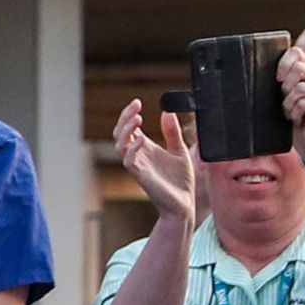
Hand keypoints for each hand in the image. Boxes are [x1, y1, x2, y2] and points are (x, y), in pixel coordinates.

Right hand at [113, 99, 196, 224]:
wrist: (183, 202)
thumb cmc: (179, 180)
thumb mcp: (179, 150)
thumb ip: (172, 132)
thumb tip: (167, 111)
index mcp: (145, 148)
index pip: (129, 128)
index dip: (129, 114)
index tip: (137, 102)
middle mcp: (138, 155)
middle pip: (121, 133)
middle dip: (125, 118)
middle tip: (135, 106)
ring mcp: (138, 165)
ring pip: (120, 145)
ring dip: (126, 131)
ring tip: (138, 118)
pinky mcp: (141, 176)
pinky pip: (129, 161)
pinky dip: (133, 148)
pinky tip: (142, 138)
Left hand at [282, 46, 304, 172]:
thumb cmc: (292, 115)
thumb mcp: (285, 94)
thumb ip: (283, 79)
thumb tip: (268, 67)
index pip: (295, 52)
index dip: (282, 65)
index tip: (278, 80)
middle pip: (297, 69)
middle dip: (285, 89)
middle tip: (288, 102)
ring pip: (299, 88)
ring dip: (289, 105)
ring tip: (292, 112)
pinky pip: (303, 103)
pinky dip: (295, 114)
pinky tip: (299, 118)